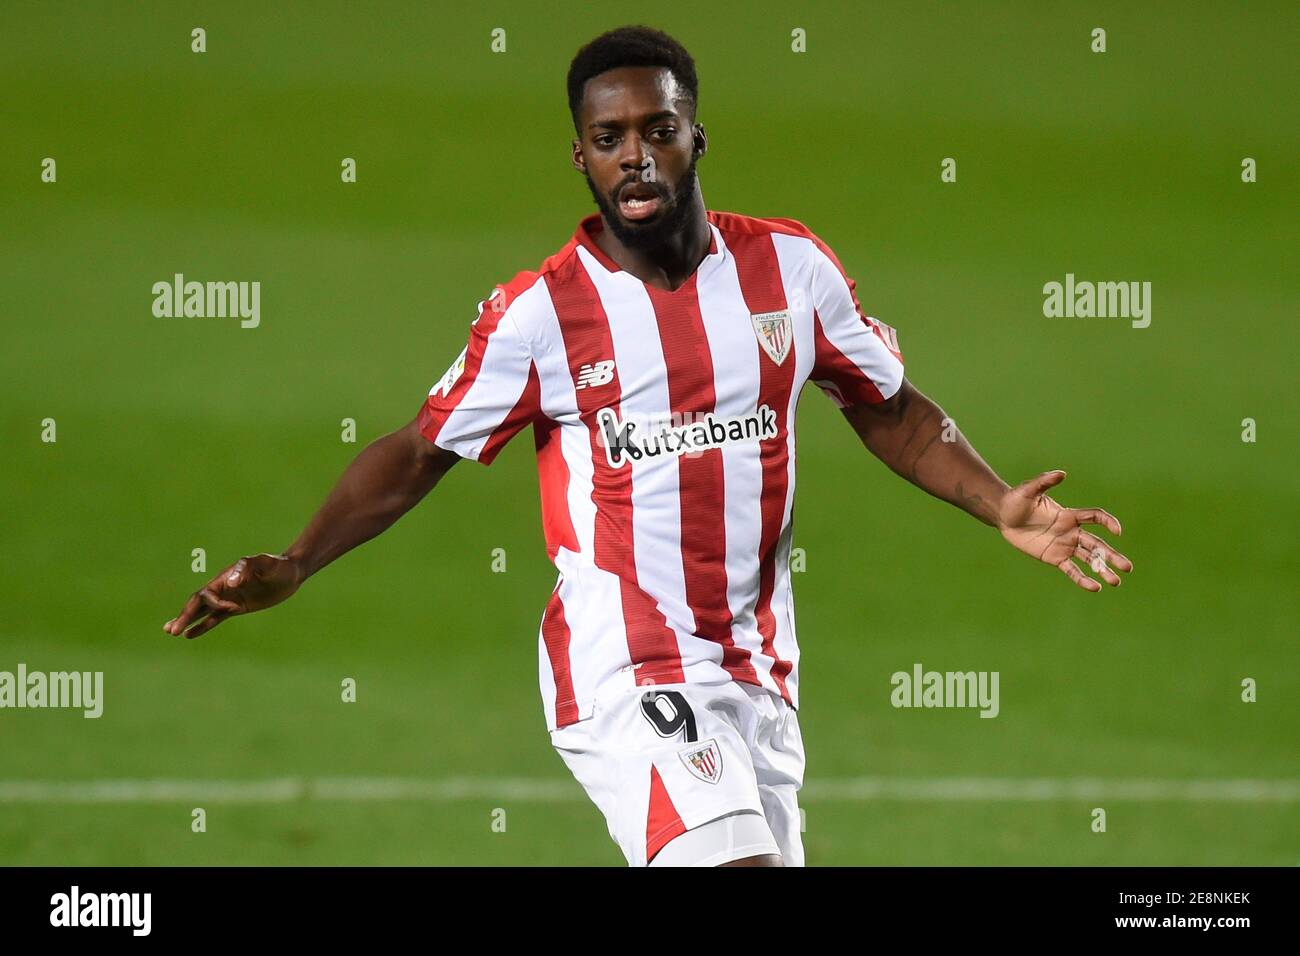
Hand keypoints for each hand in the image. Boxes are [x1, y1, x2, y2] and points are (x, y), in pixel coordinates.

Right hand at [163, 553, 302, 638]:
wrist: (291, 572)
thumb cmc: (278, 565)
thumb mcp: (265, 563)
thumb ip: (247, 568)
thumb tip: (231, 582)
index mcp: (225, 577)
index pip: (208, 594)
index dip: (215, 604)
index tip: (233, 608)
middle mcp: (223, 588)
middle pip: (197, 603)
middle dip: (184, 616)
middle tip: (170, 630)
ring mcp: (229, 598)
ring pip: (202, 611)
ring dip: (187, 621)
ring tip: (171, 632)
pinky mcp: (237, 608)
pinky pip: (215, 618)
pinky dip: (202, 626)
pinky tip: (190, 635)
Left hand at [997, 470, 1132, 591]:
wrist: (1003, 516)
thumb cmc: (1016, 500)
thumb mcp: (1029, 490)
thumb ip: (1044, 482)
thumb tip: (1061, 473)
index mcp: (1069, 515)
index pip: (1095, 517)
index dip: (1107, 522)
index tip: (1117, 531)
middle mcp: (1071, 531)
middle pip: (1097, 544)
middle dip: (1112, 556)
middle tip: (1128, 567)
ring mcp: (1064, 546)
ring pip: (1089, 559)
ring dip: (1103, 570)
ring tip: (1116, 581)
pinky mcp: (1054, 558)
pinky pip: (1071, 570)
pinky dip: (1082, 579)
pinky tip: (1095, 587)